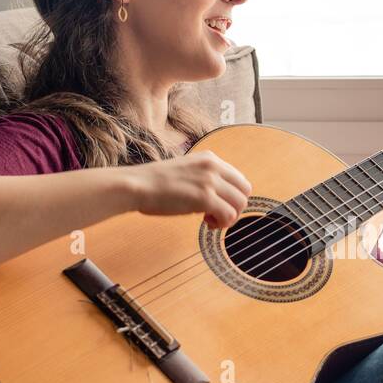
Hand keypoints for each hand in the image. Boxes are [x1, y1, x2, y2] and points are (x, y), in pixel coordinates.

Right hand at [125, 150, 251, 227]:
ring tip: (211, 220)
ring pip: (240, 204)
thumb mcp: (187, 171)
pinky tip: (207, 223)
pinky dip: (222, 223)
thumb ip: (205, 178)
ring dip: (229, 217)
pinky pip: (229, 215)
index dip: (231, 196)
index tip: (217, 204)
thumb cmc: (154, 183)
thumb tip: (219, 198)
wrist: (136, 185)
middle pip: (245, 191)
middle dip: (235, 207)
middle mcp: (213, 167)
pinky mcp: (204, 198)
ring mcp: (210, 181)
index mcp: (210, 158)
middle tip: (217, 215)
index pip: (239, 179)